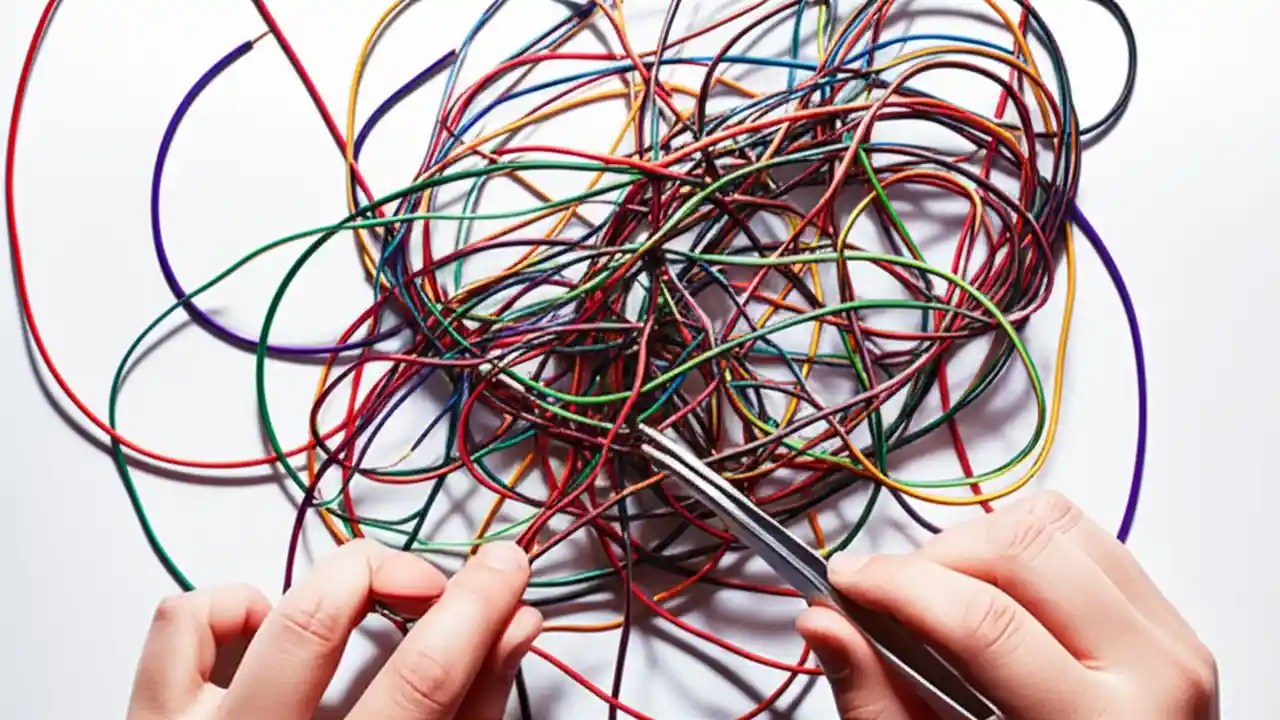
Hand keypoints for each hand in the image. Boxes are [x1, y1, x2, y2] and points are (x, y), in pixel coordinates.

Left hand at [127, 540, 540, 719]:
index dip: (475, 610)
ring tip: (361, 604)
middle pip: (318, 623)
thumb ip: (473, 709)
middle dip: (396, 573)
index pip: (420, 682)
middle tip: (437, 582)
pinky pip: (176, 627)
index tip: (505, 567)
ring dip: (323, 585)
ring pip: (248, 614)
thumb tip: (513, 624)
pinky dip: (231, 604)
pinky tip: (272, 628)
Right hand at [797, 491, 1217, 718]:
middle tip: (887, 595)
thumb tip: (825, 624)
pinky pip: (1085, 536)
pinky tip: (994, 595)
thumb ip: (880, 703)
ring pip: (1055, 522)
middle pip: (1023, 548)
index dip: (901, 587)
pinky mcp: (1168, 619)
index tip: (846, 581)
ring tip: (942, 596)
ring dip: (978, 544)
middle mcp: (1151, 672)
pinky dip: (1023, 546)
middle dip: (933, 558)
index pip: (986, 622)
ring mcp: (1170, 638)